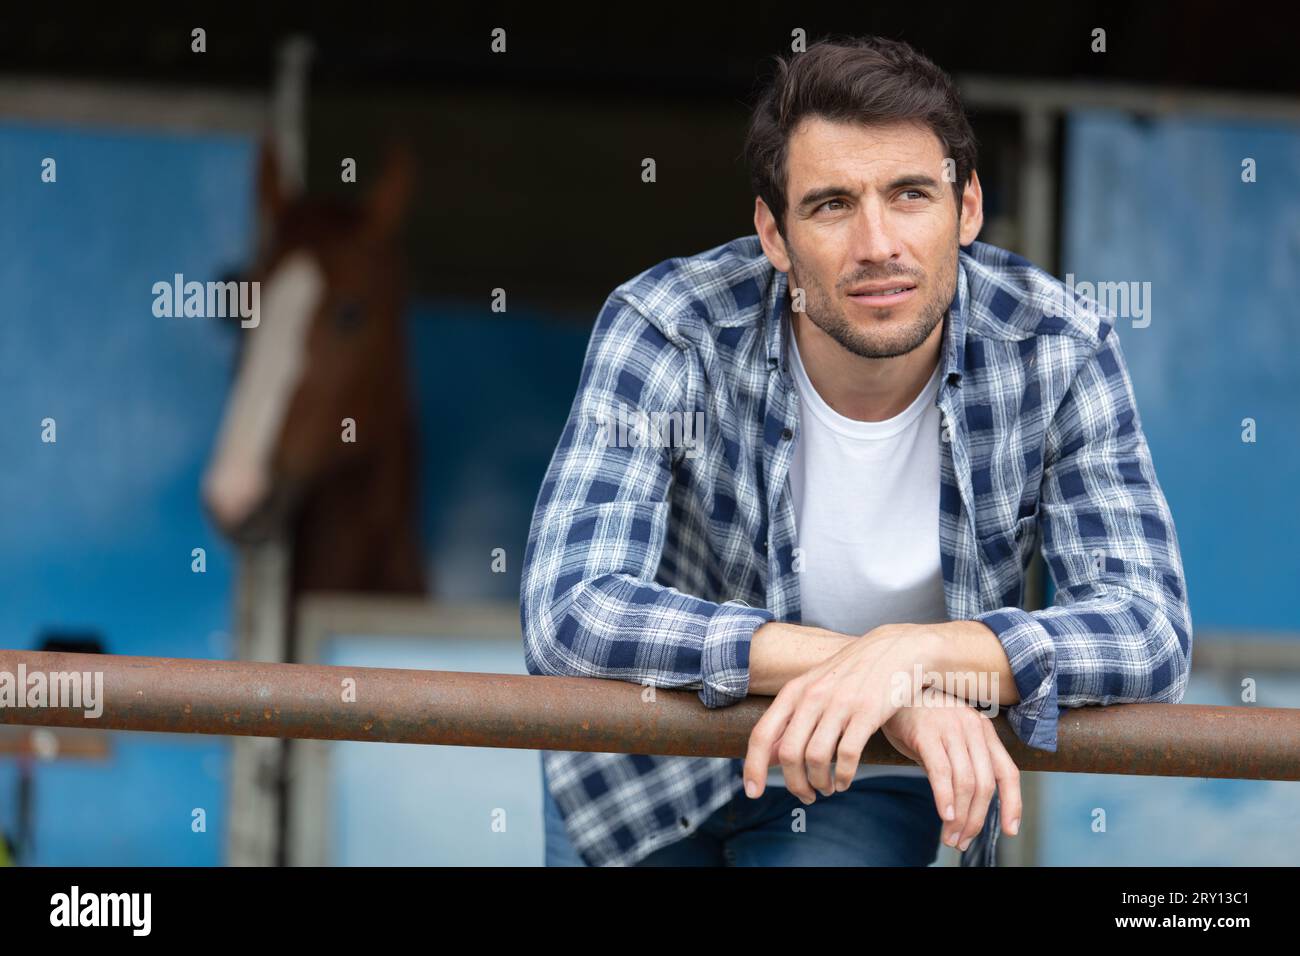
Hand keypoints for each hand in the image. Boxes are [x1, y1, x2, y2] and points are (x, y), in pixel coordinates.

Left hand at [743, 623, 922, 803]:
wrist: (894, 649)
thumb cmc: (849, 674)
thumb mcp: (812, 688)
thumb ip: (789, 720)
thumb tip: (764, 757)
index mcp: (794, 691)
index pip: (762, 734)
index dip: (753, 767)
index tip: (752, 793)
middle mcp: (812, 696)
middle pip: (788, 753)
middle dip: (794, 783)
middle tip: (806, 796)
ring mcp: (840, 703)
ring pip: (816, 758)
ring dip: (818, 783)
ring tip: (826, 788)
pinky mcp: (868, 712)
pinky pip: (847, 755)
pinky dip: (843, 776)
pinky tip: (844, 781)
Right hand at [881, 691, 1022, 849]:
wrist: (890, 687)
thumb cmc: (918, 716)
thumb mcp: (949, 735)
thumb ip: (962, 761)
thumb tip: (968, 805)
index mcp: (984, 730)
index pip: (1008, 772)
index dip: (1012, 804)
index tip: (1009, 830)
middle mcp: (973, 727)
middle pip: (986, 784)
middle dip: (976, 819)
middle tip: (962, 841)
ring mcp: (950, 727)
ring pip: (966, 782)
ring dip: (959, 817)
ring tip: (950, 836)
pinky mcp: (926, 731)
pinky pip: (941, 771)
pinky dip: (944, 798)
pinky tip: (943, 815)